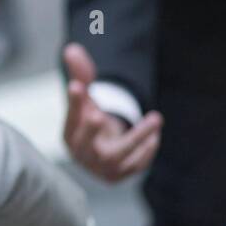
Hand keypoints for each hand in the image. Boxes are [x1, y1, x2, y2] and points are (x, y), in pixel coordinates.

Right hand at [62, 43, 162, 181]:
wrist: (98, 154)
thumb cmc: (90, 120)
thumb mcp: (86, 98)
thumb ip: (81, 74)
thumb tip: (72, 49)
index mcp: (70, 134)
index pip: (70, 117)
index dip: (74, 103)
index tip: (75, 86)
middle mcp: (82, 153)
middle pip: (86, 143)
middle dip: (92, 129)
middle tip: (100, 114)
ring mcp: (100, 168)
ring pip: (118, 155)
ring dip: (138, 137)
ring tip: (156, 117)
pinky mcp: (118, 176)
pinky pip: (134, 165)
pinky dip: (146, 150)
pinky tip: (154, 135)